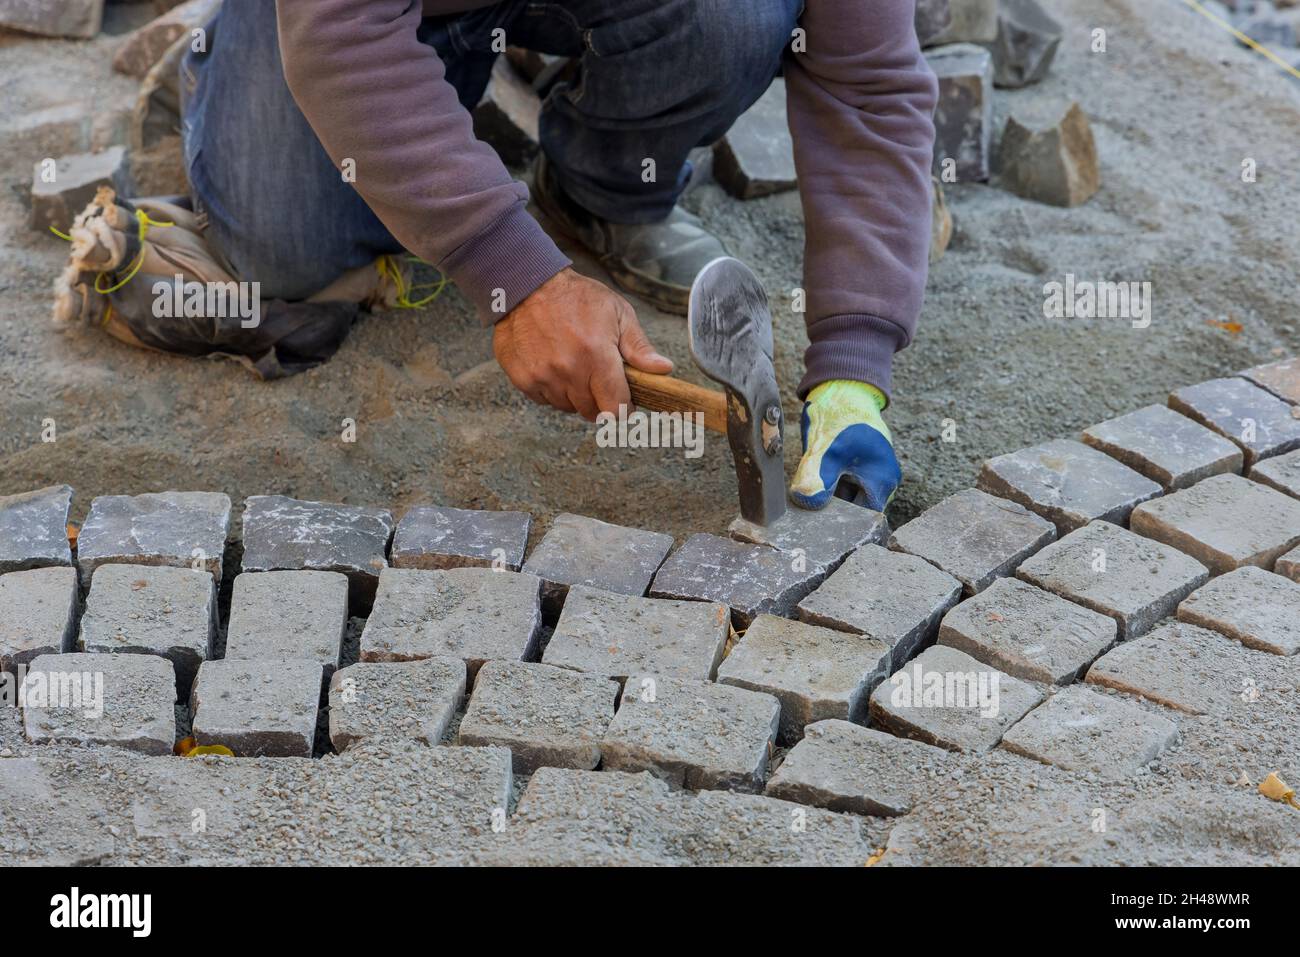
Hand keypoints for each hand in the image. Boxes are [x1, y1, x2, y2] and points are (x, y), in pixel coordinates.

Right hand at [493, 268, 672, 420]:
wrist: (528, 284)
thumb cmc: (576, 297)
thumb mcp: (617, 313)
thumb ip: (640, 347)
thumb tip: (663, 370)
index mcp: (596, 355)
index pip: (615, 408)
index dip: (623, 408)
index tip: (624, 400)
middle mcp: (568, 371)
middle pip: (592, 412)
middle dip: (600, 400)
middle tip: (598, 376)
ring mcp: (543, 377)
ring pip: (568, 407)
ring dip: (575, 395)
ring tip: (574, 366)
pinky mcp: (523, 379)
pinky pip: (545, 400)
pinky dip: (553, 390)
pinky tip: (554, 365)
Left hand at [789, 380, 900, 511]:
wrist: (840, 389)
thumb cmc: (839, 416)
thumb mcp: (823, 450)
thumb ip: (816, 478)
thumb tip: (809, 502)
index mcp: (883, 479)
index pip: (866, 518)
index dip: (841, 523)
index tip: (817, 523)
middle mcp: (882, 479)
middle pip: (856, 510)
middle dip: (832, 511)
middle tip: (806, 511)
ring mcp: (870, 473)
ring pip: (846, 498)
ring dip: (828, 497)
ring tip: (808, 494)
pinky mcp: (857, 467)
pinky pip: (841, 485)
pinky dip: (827, 485)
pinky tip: (811, 480)